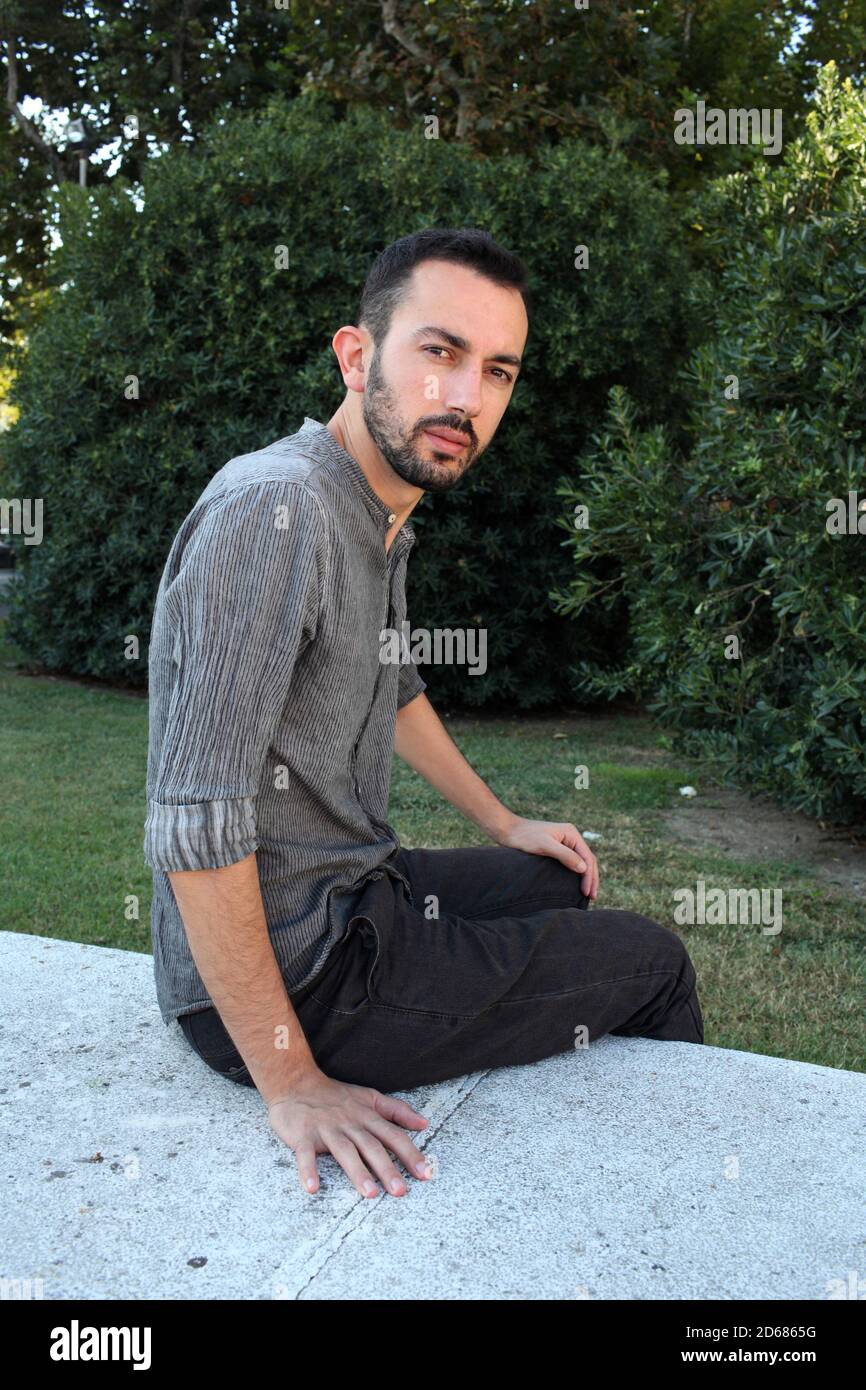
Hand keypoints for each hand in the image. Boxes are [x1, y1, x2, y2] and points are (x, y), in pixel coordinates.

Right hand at [267, 1069, 432, 1197]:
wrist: (295, 1082)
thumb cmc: (335, 1095)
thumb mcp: (369, 1096)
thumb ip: (397, 1110)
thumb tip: (424, 1123)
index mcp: (366, 1115)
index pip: (393, 1135)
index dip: (410, 1153)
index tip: (426, 1173)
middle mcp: (349, 1123)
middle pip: (371, 1146)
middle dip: (387, 1168)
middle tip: (400, 1191)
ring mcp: (326, 1129)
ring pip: (344, 1151)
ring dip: (357, 1172)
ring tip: (370, 1194)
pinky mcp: (303, 1136)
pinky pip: (306, 1154)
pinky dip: (308, 1170)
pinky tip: (312, 1188)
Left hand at [497, 816, 598, 900]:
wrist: (508, 831)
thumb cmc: (525, 836)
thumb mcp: (545, 846)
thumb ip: (565, 856)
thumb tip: (584, 869)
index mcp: (571, 833)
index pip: (587, 857)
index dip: (589, 876)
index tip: (586, 892)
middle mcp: (571, 837)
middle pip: (587, 860)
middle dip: (591, 878)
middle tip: (592, 897)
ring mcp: (564, 843)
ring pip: (581, 861)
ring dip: (586, 877)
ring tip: (588, 893)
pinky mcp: (556, 849)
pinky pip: (572, 862)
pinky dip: (576, 873)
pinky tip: (576, 883)